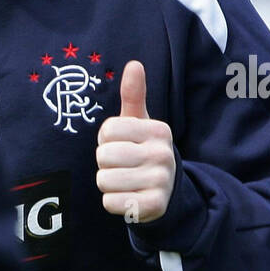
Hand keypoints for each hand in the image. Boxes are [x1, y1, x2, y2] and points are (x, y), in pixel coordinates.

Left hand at [96, 60, 175, 223]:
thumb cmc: (143, 150)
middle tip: (123, 166)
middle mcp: (163, 154)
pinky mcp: (153, 206)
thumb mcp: (139, 123)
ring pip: (104, 180)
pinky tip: (128, 197)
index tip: (122, 145)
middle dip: (106, 163)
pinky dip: (113, 202)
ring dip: (108, 184)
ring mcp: (160, 181)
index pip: (107, 131)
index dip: (107, 140)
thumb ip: (133, 95)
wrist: (165, 192)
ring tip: (126, 181)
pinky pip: (110, 202)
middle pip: (104, 156)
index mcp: (158, 130)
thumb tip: (134, 64)